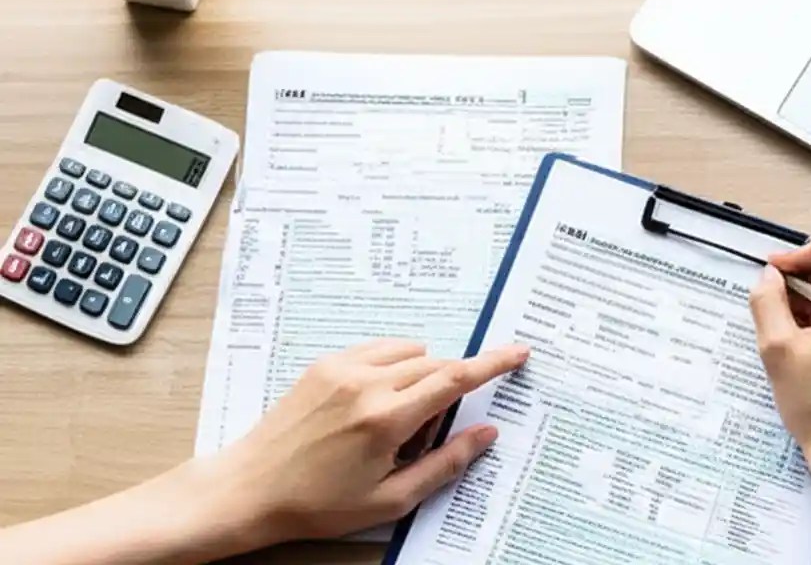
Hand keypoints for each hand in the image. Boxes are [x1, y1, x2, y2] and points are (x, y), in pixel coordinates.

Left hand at [212, 340, 529, 544]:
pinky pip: (379, 349)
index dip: (492, 364)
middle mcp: (366, 383)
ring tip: (396, 424)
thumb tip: (486, 435)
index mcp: (386, 419)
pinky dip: (394, 366)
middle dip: (448, 391)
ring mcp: (342, 368)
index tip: (517, 353)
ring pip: (410, 353)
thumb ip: (446, 464)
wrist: (251, 488)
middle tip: (425, 436)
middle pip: (436, 366)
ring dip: (421, 377)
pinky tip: (376, 404)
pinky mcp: (325, 363)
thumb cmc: (318, 503)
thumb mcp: (390, 500)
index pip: (455, 379)